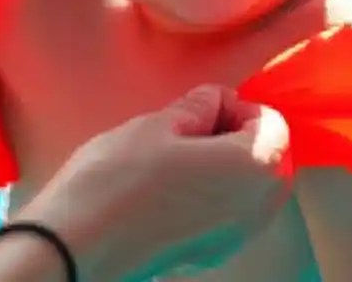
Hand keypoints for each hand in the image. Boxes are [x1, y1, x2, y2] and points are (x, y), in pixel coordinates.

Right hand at [0, 85, 291, 280]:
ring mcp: (239, 234)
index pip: (272, 122)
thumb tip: (214, 100)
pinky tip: (175, 186)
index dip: (236, 107)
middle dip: (237, 136)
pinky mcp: (215, 251)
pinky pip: (232, 210)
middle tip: (190, 129)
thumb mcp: (160, 123)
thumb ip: (199, 105)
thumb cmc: (117, 181)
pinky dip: (216, 192)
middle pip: (270, 156)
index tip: (200, 108)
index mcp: (255, 167)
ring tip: (178, 157)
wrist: (80, 243)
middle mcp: (259, 206)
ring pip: (252, 185)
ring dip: (227, 164)